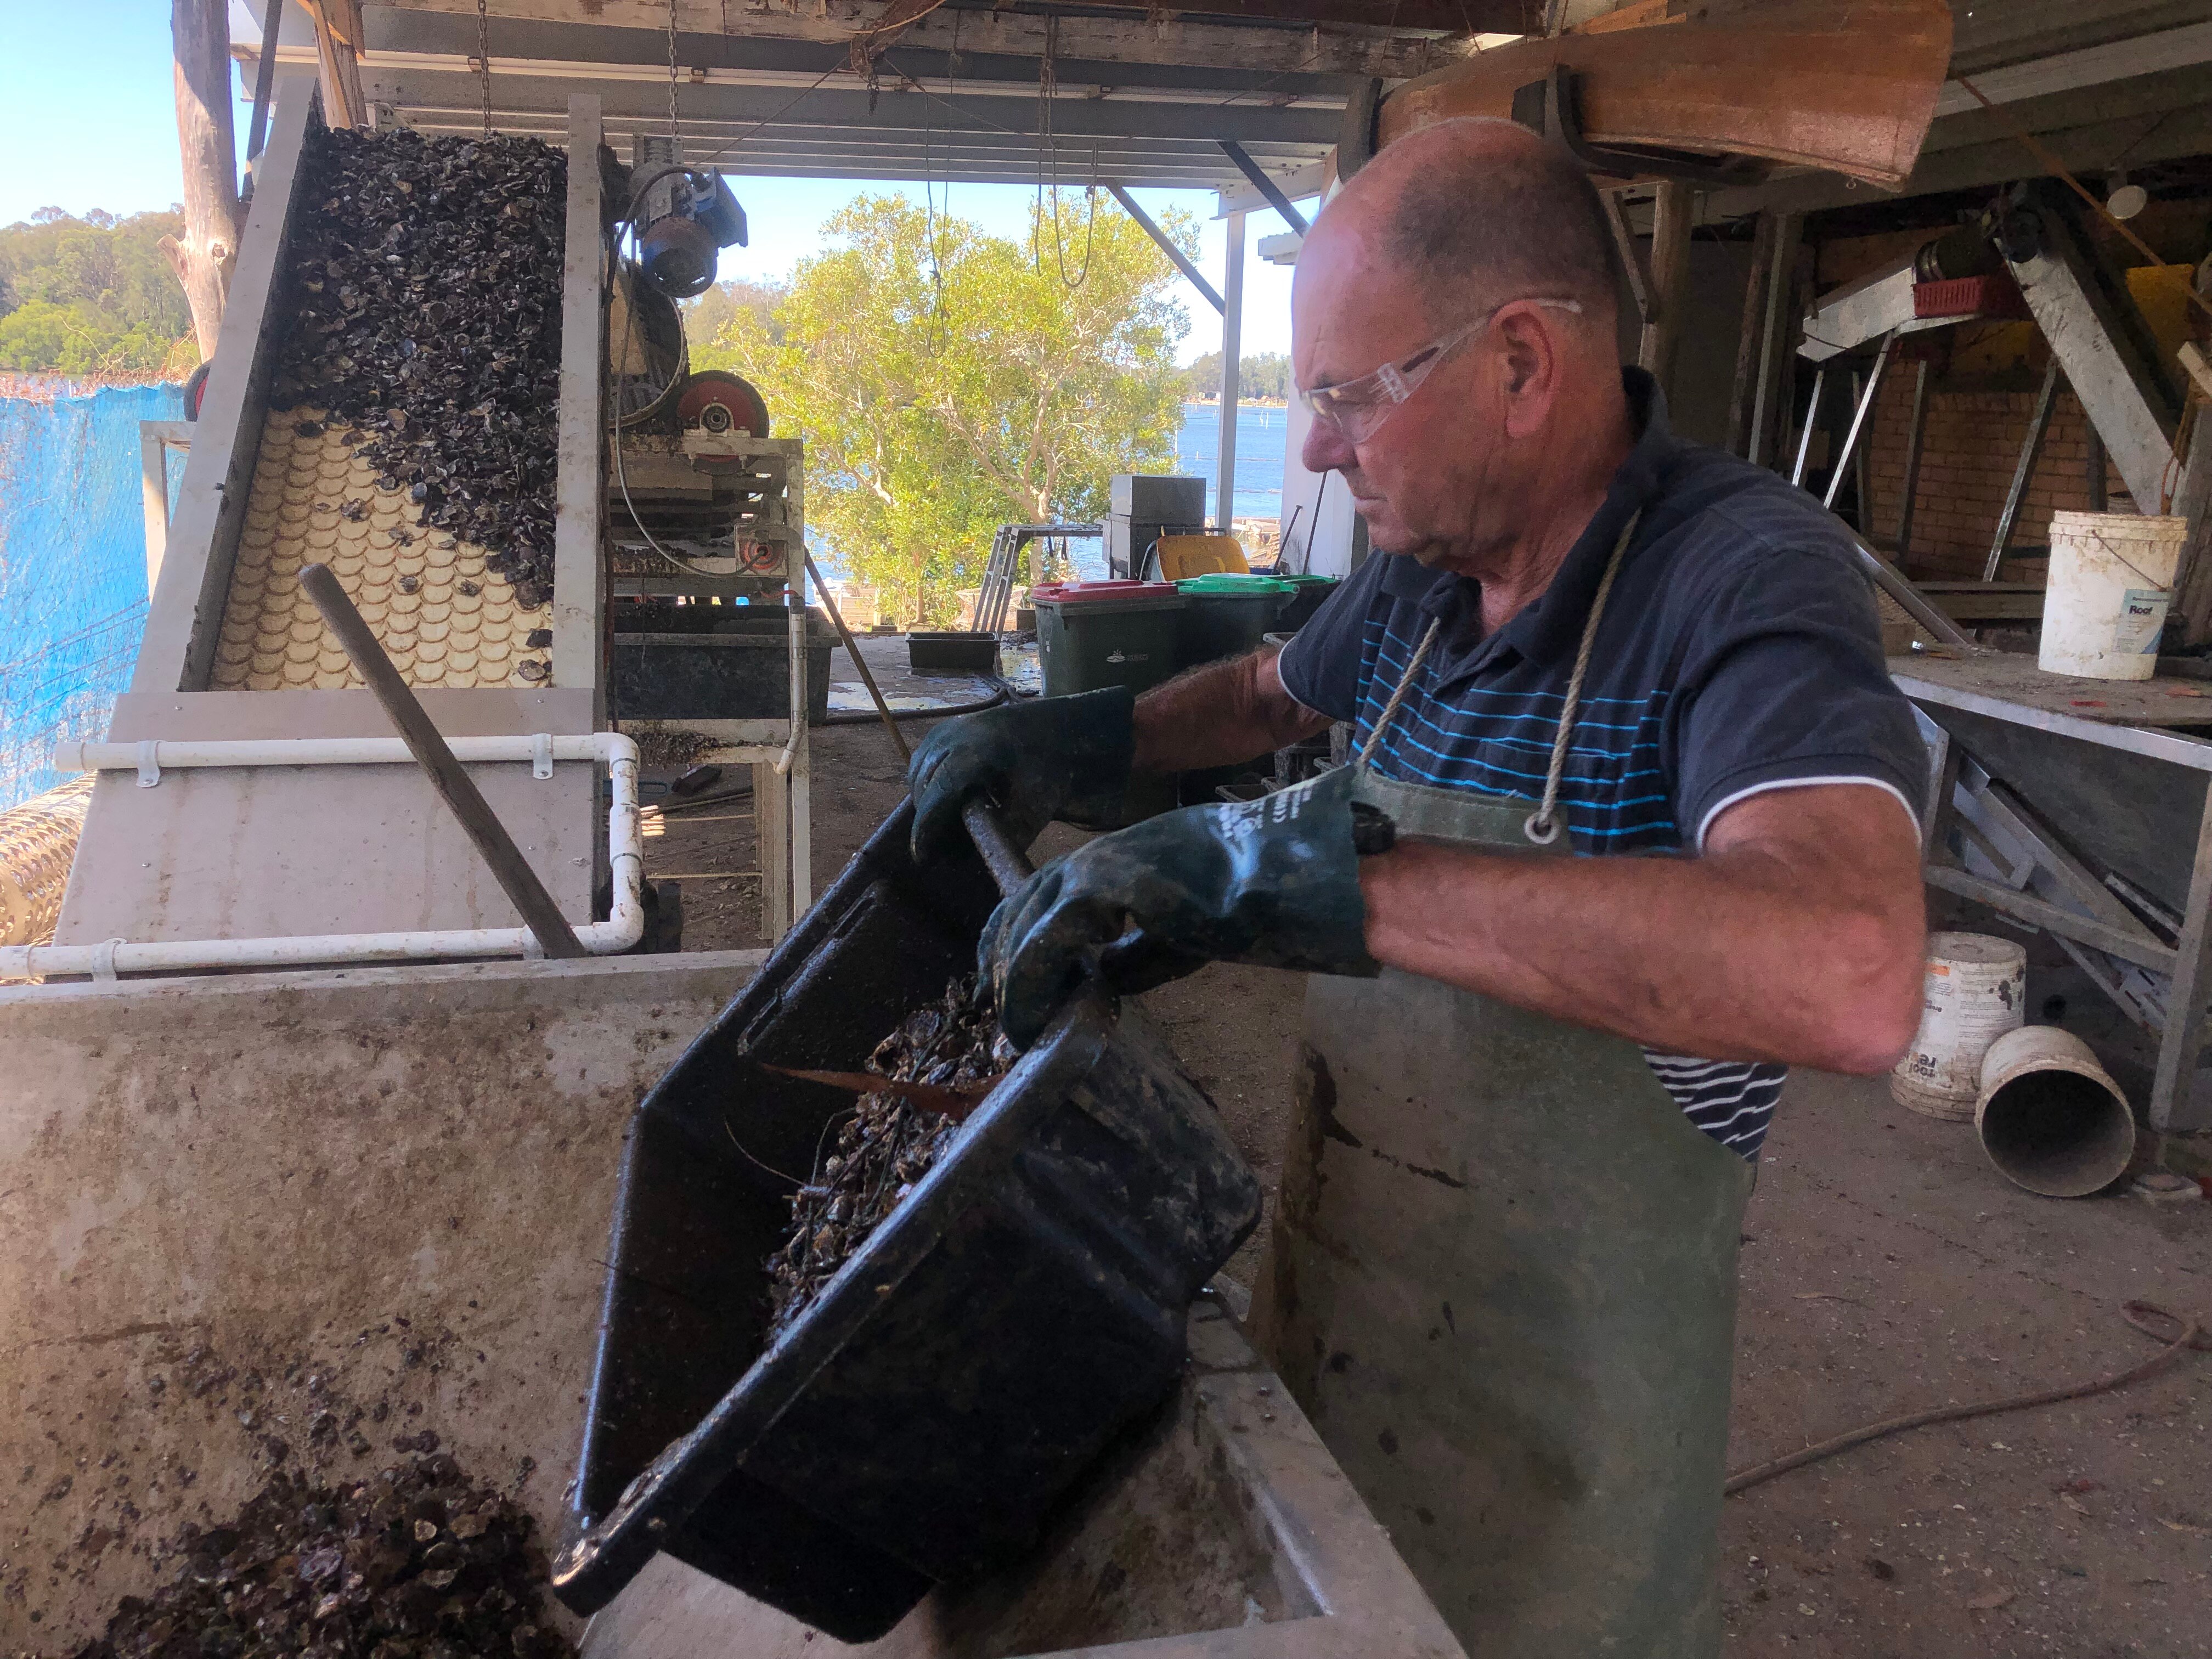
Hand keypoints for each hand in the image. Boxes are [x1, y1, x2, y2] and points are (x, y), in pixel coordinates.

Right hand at [908, 687, 1136, 862]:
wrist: (1055, 733)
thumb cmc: (1047, 772)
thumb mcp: (1035, 809)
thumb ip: (1006, 836)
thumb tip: (969, 862)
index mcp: (980, 748)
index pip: (940, 790)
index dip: (927, 827)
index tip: (923, 857)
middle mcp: (956, 733)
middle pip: (924, 784)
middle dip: (928, 820)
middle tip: (941, 851)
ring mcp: (945, 729)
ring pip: (918, 774)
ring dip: (927, 804)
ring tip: (948, 828)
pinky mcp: (941, 731)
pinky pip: (921, 765)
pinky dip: (928, 787)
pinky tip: (948, 804)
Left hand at [980, 766, 1379, 1047]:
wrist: (1276, 872)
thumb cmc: (1242, 896)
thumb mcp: (1175, 931)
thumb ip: (1134, 954)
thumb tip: (1102, 984)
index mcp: (1108, 861)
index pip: (1037, 896)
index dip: (1012, 940)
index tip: (1003, 983)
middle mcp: (1091, 858)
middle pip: (1018, 909)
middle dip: (1001, 964)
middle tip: (999, 1013)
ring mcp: (1091, 868)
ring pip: (1024, 929)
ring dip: (1014, 982)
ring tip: (1016, 1026)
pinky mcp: (1099, 887)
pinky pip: (1044, 942)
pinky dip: (1031, 982)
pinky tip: (1032, 1015)